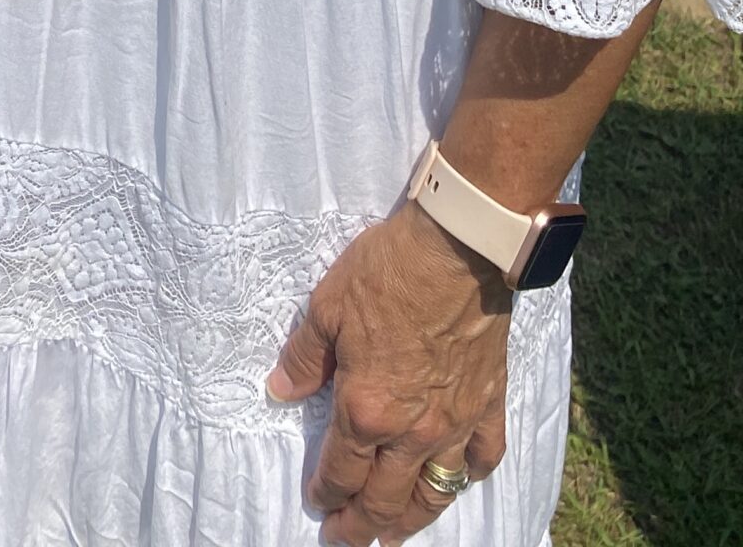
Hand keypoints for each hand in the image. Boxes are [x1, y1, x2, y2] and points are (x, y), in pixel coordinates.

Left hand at [266, 205, 510, 543]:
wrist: (457, 251)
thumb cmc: (386, 273)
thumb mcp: (327, 307)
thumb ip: (304, 357)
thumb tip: (281, 392)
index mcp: (366, 409)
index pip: (341, 470)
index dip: (326, 492)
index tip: (316, 503)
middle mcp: (412, 431)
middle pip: (385, 498)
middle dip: (362, 525)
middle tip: (347, 540)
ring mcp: (454, 424)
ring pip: (434, 493)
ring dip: (412, 521)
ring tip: (394, 535)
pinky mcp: (488, 407)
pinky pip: (481, 459)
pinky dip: (467, 477)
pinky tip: (457, 480)